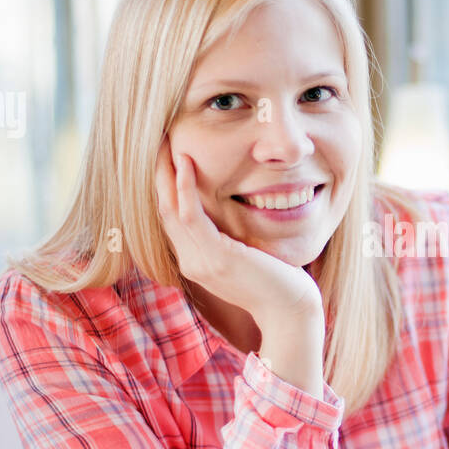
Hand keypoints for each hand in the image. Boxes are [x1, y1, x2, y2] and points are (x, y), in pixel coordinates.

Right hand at [155, 135, 324, 324]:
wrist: (290, 310)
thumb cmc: (277, 280)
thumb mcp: (246, 255)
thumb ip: (230, 236)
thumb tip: (232, 207)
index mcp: (195, 260)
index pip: (171, 216)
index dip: (165, 184)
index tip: (167, 153)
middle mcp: (191, 261)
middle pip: (163, 208)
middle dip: (158, 172)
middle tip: (158, 139)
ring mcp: (200, 261)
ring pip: (170, 209)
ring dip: (165, 173)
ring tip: (165, 142)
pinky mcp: (215, 257)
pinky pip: (190, 216)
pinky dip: (184, 187)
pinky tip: (184, 162)